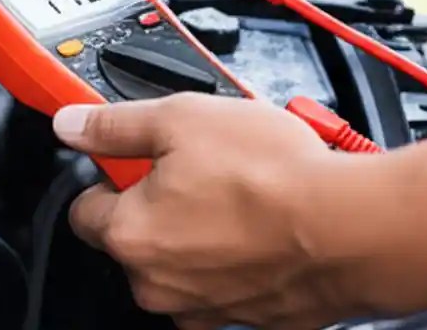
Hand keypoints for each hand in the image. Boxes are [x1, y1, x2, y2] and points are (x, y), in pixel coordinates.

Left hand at [53, 94, 383, 328]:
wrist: (352, 228)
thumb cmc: (274, 177)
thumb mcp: (181, 117)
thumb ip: (115, 124)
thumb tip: (73, 123)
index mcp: (128, 235)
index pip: (84, 207)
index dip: (110, 173)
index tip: (135, 155)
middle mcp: (157, 284)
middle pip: (134, 237)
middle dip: (158, 203)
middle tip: (198, 166)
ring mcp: (203, 308)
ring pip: (182, 261)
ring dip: (199, 230)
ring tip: (240, 190)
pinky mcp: (248, 317)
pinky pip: (226, 281)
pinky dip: (237, 256)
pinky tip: (264, 223)